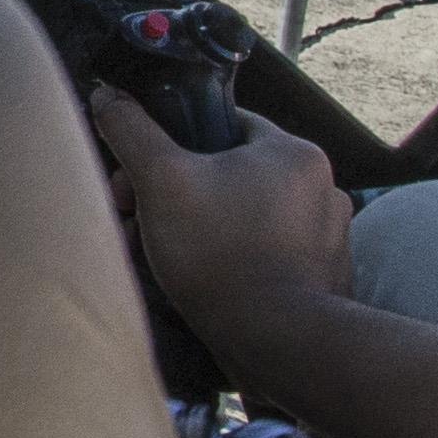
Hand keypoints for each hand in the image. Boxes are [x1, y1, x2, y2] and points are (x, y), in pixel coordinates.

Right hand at [90, 91, 355, 354]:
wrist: (277, 342)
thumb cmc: (221, 254)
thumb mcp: (161, 181)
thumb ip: (131, 131)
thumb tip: (106, 94)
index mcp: (294, 153)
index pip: (228, 126)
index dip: (176, 147)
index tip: (144, 178)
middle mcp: (324, 189)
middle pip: (233, 175)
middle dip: (181, 196)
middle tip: (143, 222)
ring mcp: (330, 238)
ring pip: (249, 218)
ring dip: (205, 231)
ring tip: (167, 259)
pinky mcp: (326, 280)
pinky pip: (271, 256)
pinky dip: (239, 263)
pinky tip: (208, 284)